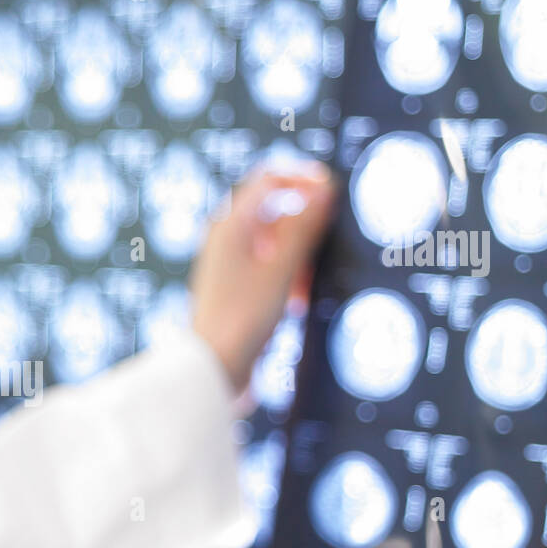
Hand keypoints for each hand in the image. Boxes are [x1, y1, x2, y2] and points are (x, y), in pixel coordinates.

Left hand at [190, 162, 339, 394]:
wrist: (214, 368)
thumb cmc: (239, 320)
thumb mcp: (281, 270)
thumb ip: (303, 227)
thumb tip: (323, 189)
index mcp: (231, 225)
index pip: (269, 179)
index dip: (303, 179)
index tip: (332, 191)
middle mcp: (228, 240)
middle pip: (277, 213)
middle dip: (306, 231)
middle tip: (325, 249)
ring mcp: (232, 264)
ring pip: (278, 246)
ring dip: (300, 260)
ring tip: (307, 287)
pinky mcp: (239, 289)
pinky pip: (273, 271)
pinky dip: (289, 280)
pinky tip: (298, 302)